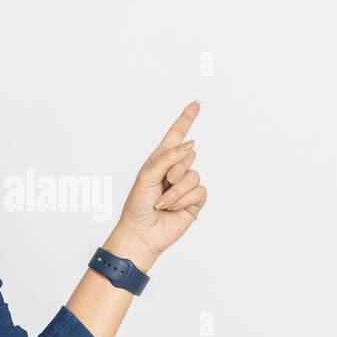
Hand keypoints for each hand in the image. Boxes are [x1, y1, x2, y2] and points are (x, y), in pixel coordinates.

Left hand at [102, 100, 205, 270]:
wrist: (141, 233)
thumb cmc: (138, 205)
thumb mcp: (147, 175)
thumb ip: (167, 157)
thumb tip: (191, 145)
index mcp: (161, 160)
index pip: (176, 135)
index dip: (186, 119)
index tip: (196, 103)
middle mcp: (175, 170)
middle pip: (188, 154)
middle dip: (174, 169)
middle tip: (161, 184)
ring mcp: (186, 185)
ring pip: (193, 174)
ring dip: (175, 190)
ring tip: (162, 202)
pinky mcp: (195, 201)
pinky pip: (198, 191)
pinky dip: (183, 200)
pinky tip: (172, 208)